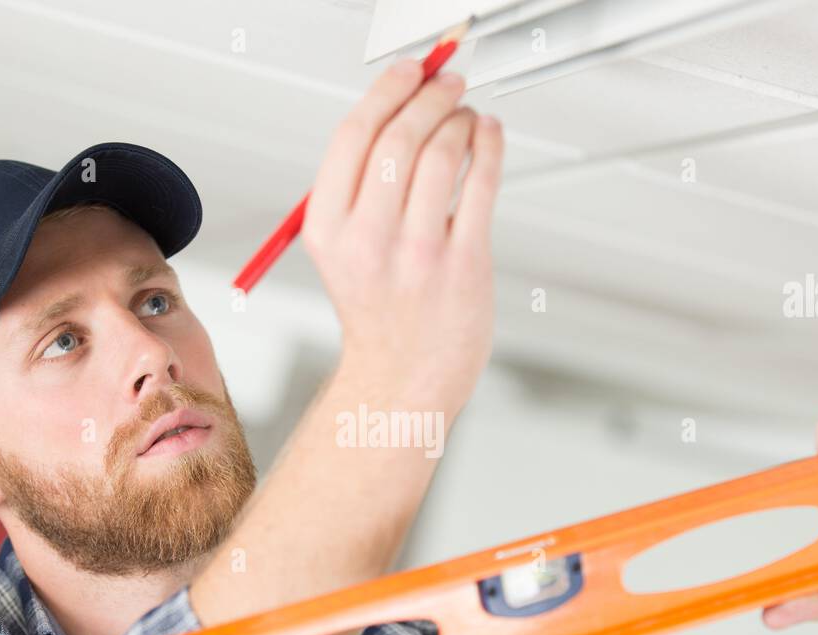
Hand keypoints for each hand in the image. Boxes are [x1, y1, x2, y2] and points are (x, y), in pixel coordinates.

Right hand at [301, 59, 503, 416]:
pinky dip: (489, 144)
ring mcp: (417, 253)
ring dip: (461, 118)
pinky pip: (481, 183)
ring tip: (467, 115)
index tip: (408, 70)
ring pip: (442, 152)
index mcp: (328, 230)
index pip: (353, 136)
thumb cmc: (380, 311)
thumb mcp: (344, 251)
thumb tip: (401, 109)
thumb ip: (361, 189)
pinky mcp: (463, 264)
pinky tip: (489, 133)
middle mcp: (367, 240)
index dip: (385, 90)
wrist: (403, 381)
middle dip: (429, 94)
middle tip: (448, 82)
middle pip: (399, 136)